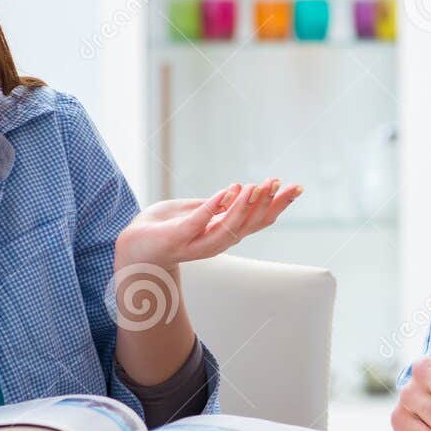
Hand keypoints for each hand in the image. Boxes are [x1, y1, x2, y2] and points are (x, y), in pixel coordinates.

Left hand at [114, 178, 300, 272]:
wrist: (134, 246)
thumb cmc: (165, 227)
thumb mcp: (196, 211)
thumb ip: (217, 206)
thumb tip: (242, 190)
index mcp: (223, 232)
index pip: (258, 220)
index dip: (278, 205)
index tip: (297, 188)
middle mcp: (216, 241)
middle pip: (251, 224)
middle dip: (269, 204)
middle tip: (283, 184)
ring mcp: (197, 241)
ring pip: (230, 227)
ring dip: (245, 206)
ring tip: (257, 186)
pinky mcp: (178, 237)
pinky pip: (199, 221)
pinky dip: (214, 206)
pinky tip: (228, 190)